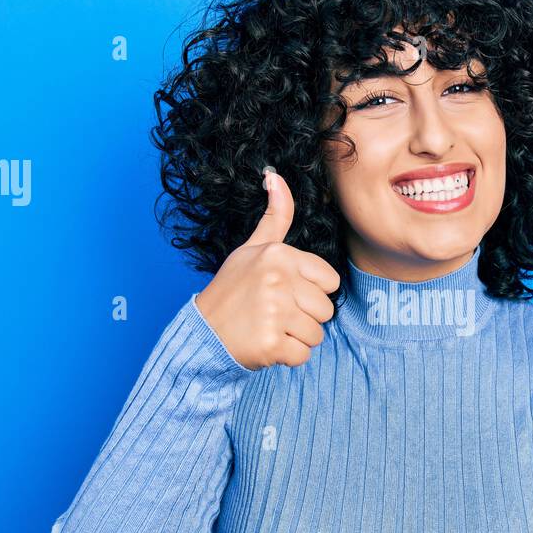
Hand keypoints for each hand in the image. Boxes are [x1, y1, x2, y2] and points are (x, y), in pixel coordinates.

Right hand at [193, 169, 340, 368]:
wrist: (202, 332)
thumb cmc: (232, 290)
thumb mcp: (252, 248)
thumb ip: (275, 216)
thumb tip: (275, 175)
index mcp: (279, 255)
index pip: (330, 282)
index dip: (311, 291)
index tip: (285, 293)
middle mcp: (278, 280)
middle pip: (326, 309)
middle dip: (304, 317)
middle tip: (274, 314)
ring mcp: (275, 312)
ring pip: (317, 334)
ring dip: (297, 338)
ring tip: (269, 328)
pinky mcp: (272, 344)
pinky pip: (303, 355)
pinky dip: (288, 357)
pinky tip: (267, 345)